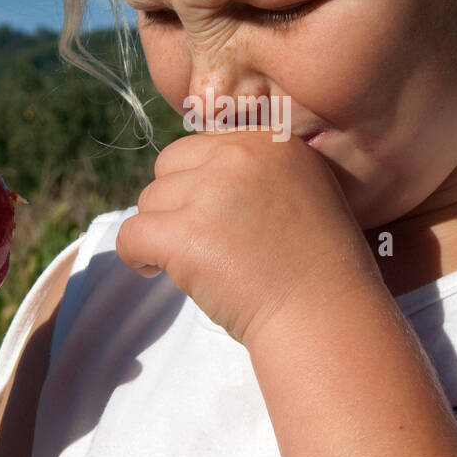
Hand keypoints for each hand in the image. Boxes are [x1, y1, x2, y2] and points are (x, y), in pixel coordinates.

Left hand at [116, 128, 383, 348]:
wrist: (325, 316)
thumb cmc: (318, 268)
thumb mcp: (303, 192)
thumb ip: (257, 172)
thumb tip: (196, 175)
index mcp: (271, 141)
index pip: (202, 148)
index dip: (201, 186)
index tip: (218, 221)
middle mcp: (240, 154)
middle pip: (169, 167)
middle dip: (176, 204)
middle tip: (202, 242)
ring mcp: (211, 192)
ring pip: (149, 202)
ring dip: (162, 232)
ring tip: (195, 264)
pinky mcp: (185, 234)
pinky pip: (130, 235)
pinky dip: (137, 256)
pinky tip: (157, 272)